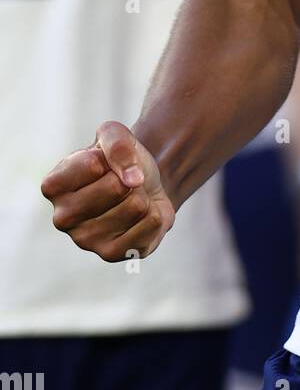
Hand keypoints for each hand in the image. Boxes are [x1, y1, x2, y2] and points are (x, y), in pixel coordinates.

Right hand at [41, 120, 174, 262]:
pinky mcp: (112, 254)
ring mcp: (85, 240)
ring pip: (136, 206)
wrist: (143, 184)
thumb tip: (132, 179)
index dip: (109, 158)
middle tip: (121, 182)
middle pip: (115, 187)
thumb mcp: (115, 134)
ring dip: (142, 195)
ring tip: (130, 198)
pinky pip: (150, 225)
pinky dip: (155, 213)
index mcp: (53, 186)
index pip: (91, 165)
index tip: (104, 163)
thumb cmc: (119, 160)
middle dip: (128, 178)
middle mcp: (62, 217)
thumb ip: (117, 143)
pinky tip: (139, 216)